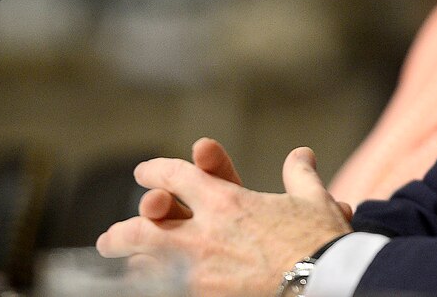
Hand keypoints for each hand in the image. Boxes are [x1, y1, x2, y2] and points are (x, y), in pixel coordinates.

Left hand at [96, 143, 353, 296]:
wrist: (325, 279)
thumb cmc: (320, 240)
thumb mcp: (312, 199)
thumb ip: (300, 174)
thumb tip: (301, 154)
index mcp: (226, 200)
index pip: (177, 176)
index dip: (155, 171)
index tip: (144, 173)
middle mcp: (205, 232)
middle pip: (146, 224)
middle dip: (124, 230)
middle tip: (111, 238)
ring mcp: (200, 269)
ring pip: (148, 262)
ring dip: (131, 261)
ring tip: (118, 266)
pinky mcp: (206, 296)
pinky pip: (164, 289)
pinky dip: (152, 285)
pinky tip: (145, 286)